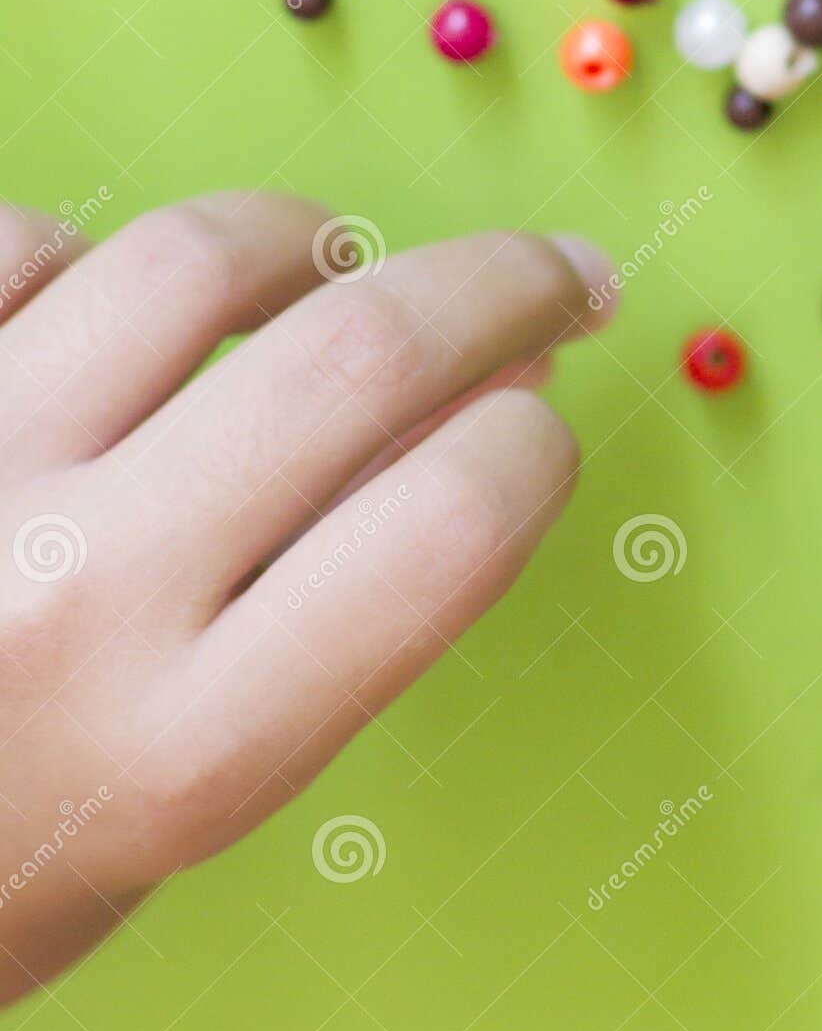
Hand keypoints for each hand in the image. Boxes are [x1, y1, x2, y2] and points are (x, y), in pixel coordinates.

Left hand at [0, 192, 613, 1003]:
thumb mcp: (200, 790)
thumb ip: (348, 618)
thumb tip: (487, 414)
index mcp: (186, 743)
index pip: (448, 524)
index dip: (532, 442)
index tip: (537, 418)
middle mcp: (76, 594)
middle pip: (362, 356)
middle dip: (504, 283)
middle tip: (559, 269)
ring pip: (194, 259)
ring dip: (308, 241)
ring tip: (330, 266)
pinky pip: (19, 243)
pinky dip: (92, 252)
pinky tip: (118, 305)